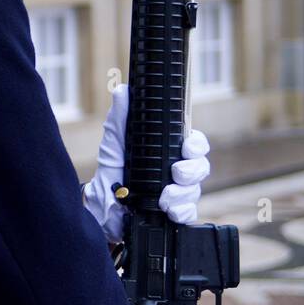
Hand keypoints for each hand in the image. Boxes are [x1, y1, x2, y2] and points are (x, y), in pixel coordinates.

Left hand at [82, 84, 210, 239]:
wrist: (102, 205)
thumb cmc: (112, 170)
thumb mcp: (114, 144)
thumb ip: (120, 119)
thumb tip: (122, 91)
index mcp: (169, 151)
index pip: (195, 144)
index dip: (197, 145)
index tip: (187, 147)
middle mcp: (178, 171)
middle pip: (201, 167)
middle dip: (191, 171)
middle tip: (175, 173)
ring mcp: (179, 193)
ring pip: (195, 191)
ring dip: (182, 194)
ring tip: (164, 198)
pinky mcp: (175, 213)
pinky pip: (188, 213)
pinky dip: (180, 213)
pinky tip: (168, 211)